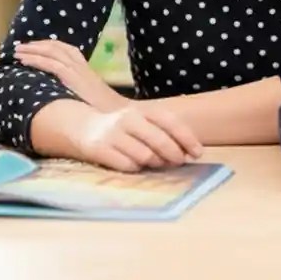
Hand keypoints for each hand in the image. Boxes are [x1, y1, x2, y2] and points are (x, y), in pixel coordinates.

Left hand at [15, 40, 129, 111]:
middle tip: (22, 46)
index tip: (36, 47)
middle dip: (38, 44)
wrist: (122, 116)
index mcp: (87, 70)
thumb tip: (68, 101)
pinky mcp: (73, 78)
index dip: (51, 46)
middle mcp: (81, 67)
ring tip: (18, 51)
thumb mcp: (93, 100)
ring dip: (32, 50)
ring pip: (51, 52)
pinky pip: (50, 64)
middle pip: (57, 47)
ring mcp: (77, 71)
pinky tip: (23, 61)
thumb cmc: (108, 114)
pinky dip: (35, 59)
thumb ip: (81, 95)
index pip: (67, 50)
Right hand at [72, 103, 202, 172]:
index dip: (186, 138)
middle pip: (160, 141)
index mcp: (141, 110)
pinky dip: (135, 168)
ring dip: (155, 163)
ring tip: (154, 163)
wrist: (82, 128)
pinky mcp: (99, 149)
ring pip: (145, 156)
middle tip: (178, 162)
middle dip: (174, 155)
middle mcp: (127, 119)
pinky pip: (127, 165)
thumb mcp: (141, 122)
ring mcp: (112, 134)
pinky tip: (134, 165)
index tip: (198, 153)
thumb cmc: (121, 129)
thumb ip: (162, 133)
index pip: (169, 121)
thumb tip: (188, 152)